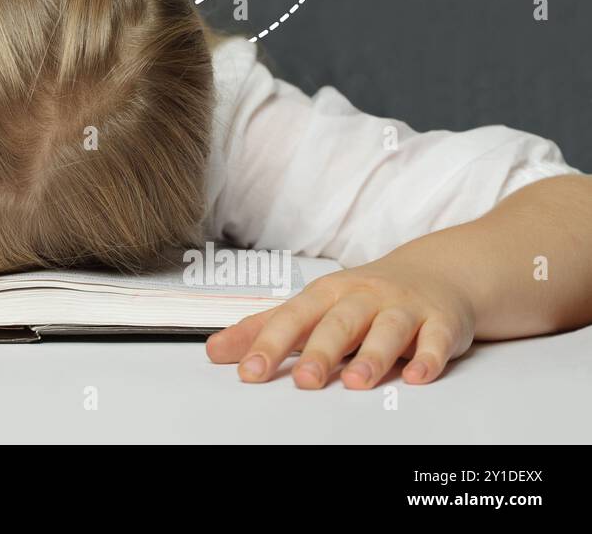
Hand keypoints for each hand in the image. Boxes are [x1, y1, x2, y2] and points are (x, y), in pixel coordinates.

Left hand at [206, 256, 476, 388]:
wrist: (435, 273)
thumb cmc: (363, 296)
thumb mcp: (313, 306)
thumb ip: (265, 329)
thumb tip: (215, 351)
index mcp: (327, 293)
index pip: (293, 317)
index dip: (270, 343)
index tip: (249, 371)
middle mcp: (364, 297)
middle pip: (339, 323)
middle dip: (321, 352)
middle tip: (304, 382)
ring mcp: (404, 308)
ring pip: (388, 330)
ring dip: (373, 355)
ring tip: (357, 382)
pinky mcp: (441, 323)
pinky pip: (436, 340)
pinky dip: (428, 358)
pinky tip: (417, 378)